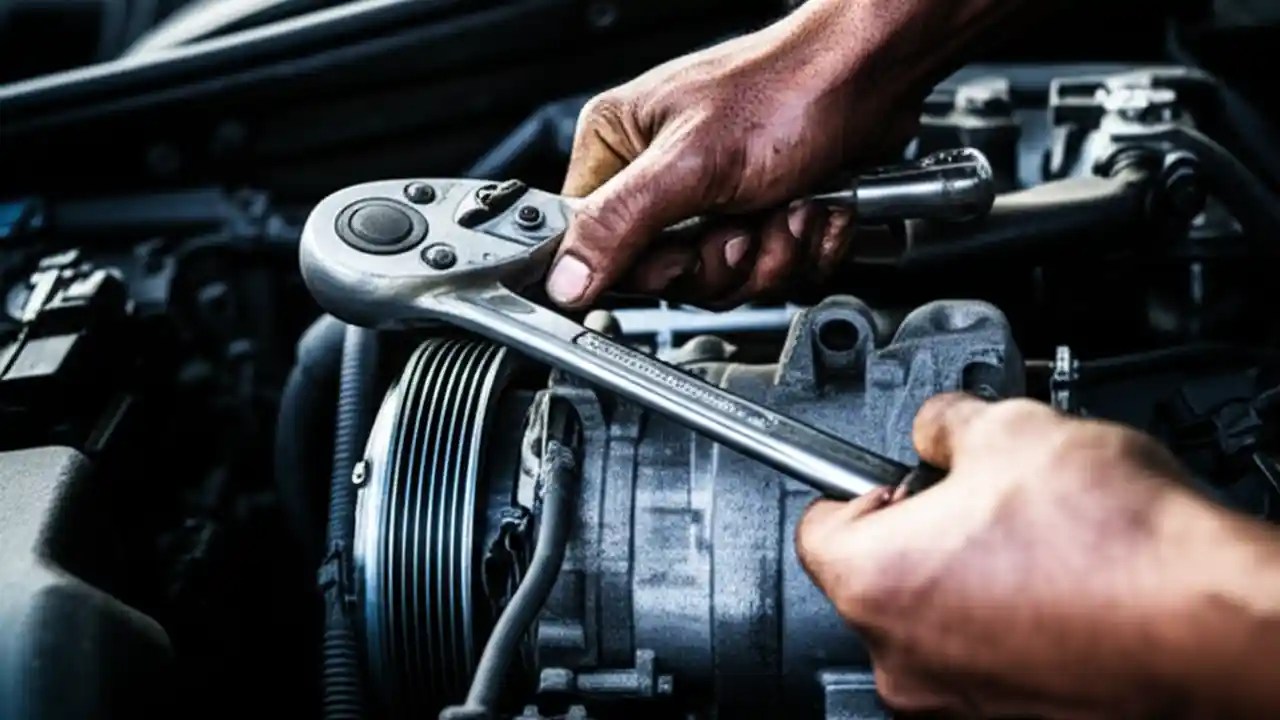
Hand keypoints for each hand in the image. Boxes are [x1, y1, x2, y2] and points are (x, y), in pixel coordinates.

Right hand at [545, 0, 977, 308]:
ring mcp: (713, 200)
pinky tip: (810, 208)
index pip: (598, 245)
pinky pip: (771, 273)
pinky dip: (802, 249)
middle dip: (723, 257)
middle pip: (669, 274)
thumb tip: (564, 280)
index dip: (648, 264)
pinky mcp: (760, 217)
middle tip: (744, 220)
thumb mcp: (689, 165)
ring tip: (786, 204)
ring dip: (771, 252)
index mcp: (619, 148)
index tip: (682, 250)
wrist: (872, 79)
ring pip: (725, 280)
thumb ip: (619, 224)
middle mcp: (660, 175)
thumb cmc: (787, 90)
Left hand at [797, 394, 1279, 718]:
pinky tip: (1058, 583)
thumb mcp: (1010, 428)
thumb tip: (935, 427)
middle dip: (920, 529)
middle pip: (875, 576)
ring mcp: (957, 700)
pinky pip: (981, 655)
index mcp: (873, 581)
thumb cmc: (1116, 543)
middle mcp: (901, 657)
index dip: (858, 486)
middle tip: (977, 498)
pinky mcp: (1012, 717)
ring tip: (1032, 537)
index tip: (894, 475)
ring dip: (965, 575)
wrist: (1214, 621)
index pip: (816, 525)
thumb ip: (942, 423)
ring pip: (932, 619)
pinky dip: (1004, 620)